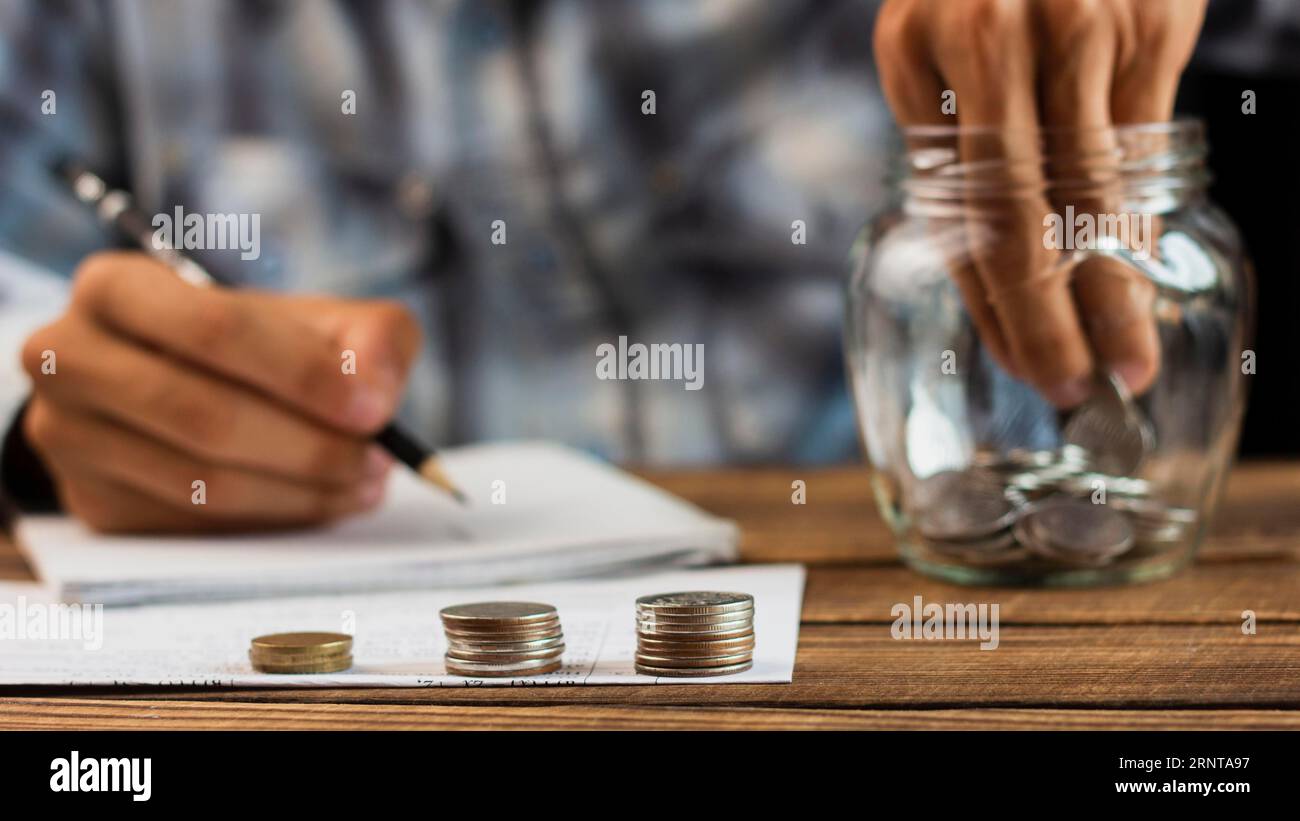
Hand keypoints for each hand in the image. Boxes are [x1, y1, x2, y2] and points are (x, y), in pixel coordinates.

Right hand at [20, 251, 421, 532]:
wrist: (188, 389)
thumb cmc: (259, 349)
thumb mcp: (322, 321)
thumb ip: (370, 335)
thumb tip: (375, 391)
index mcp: (116, 288)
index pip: (213, 329)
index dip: (301, 373)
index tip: (372, 409)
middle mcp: (67, 358)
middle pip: (205, 416)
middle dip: (310, 445)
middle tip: (377, 460)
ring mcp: (68, 436)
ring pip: (202, 482)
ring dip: (301, 491)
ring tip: (363, 481)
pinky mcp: (92, 503)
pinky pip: (194, 524)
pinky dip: (272, 518)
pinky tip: (320, 499)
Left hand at [874, 0, 1205, 404]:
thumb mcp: (937, 39)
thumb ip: (952, 133)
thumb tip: (988, 261)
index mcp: (914, 53)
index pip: (950, 207)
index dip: (984, 297)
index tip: (1013, 358)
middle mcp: (987, 40)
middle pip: (1015, 215)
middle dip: (1044, 319)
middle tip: (1069, 389)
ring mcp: (1075, 28)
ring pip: (1089, 195)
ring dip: (1109, 292)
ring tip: (1122, 362)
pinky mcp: (1148, 21)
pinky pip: (1141, 148)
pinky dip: (1138, 221)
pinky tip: (1140, 273)